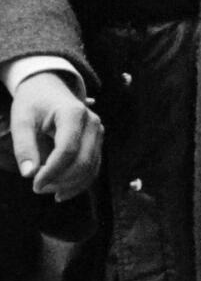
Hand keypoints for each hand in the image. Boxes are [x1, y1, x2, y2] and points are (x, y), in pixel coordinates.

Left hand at [10, 71, 101, 198]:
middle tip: (37, 188)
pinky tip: (61, 191)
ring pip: (91, 168)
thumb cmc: (33, 104)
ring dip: (70, 184)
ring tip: (46, 189)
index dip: (52, 171)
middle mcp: (92, 123)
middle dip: (61, 180)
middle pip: (83, 161)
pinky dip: (79, 182)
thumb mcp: (21, 120)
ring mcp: (98, 132)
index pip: (68, 150)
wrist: (48, 88)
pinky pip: (93, 167)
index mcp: (73, 113)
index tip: (34, 184)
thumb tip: (29, 174)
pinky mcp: (97, 142)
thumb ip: (24, 146)